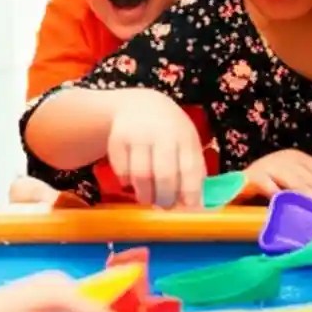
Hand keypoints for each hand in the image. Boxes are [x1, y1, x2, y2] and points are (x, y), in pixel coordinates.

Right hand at [107, 90, 204, 207]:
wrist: (138, 105)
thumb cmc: (169, 131)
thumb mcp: (186, 141)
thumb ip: (192, 169)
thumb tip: (194, 205)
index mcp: (185, 136)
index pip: (190, 169)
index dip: (191, 192)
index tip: (188, 207)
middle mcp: (162, 133)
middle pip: (165, 174)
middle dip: (165, 197)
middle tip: (164, 206)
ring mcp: (138, 135)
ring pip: (141, 175)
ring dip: (145, 194)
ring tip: (147, 198)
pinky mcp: (118, 138)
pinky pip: (122, 170)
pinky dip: (126, 181)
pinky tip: (131, 181)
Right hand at [243, 149, 311, 208]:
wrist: (233, 188)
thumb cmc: (268, 190)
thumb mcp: (292, 185)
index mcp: (296, 157)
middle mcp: (283, 157)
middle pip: (311, 178)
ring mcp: (267, 165)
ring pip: (295, 183)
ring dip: (311, 200)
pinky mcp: (252, 176)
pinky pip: (271, 189)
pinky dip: (283, 200)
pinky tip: (293, 211)